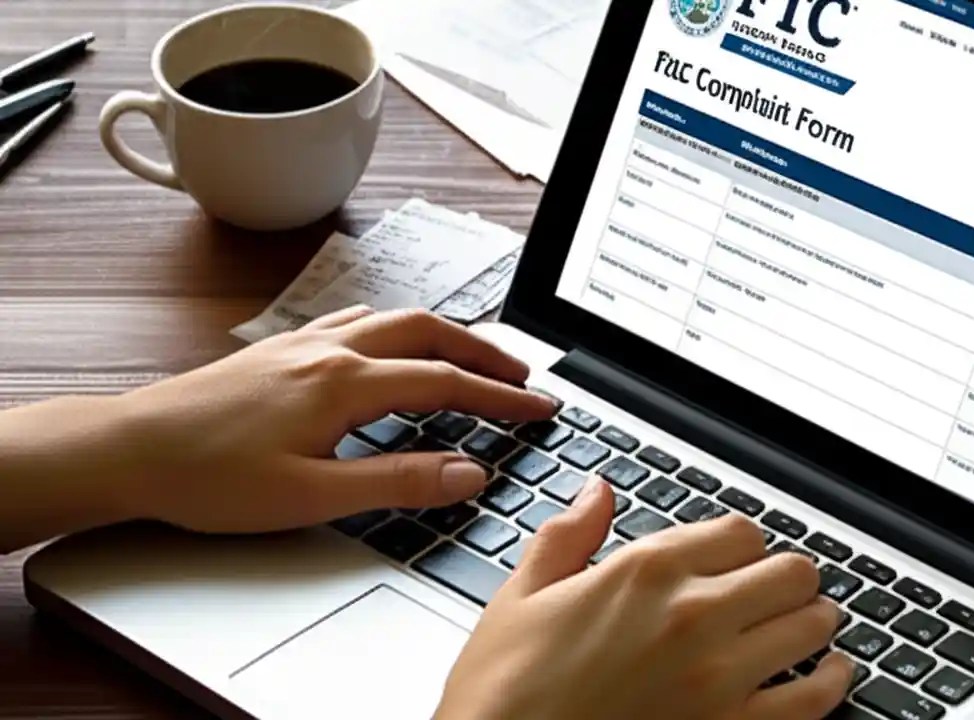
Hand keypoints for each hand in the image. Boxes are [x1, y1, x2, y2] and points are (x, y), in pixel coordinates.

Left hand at [0, 306, 556, 548]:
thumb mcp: (313, 496)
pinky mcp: (281, 348)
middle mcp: (330, 349)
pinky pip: (355, 319)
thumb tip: (467, 473)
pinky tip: (391, 341)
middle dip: (485, 350)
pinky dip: (395, 326)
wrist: (130, 448)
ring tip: (473, 355)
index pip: (446, 381)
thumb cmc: (210, 476)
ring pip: (394, 318)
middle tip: (523, 374)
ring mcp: (303, 342)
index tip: (538, 408)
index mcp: (345, 383)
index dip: (501, 397)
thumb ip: (398, 481)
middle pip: (431, 332)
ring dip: (445, 333)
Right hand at [436, 477, 856, 719]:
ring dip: (813, 621)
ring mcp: (720, 677)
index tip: (738, 557)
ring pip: (814, 624)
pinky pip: (816, 698)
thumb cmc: (503, 697)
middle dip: (786, 578)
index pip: (738, 531)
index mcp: (642, 572)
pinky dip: (832, 682)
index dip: (742, 544)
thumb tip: (596, 492)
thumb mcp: (520, 600)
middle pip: (790, 571)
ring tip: (806, 625)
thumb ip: (567, 536)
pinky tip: (830, 674)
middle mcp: (691, 615)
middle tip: (778, 589)